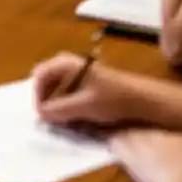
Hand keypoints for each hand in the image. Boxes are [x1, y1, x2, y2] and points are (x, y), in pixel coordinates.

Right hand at [31, 53, 146, 126]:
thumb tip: (40, 114)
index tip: (44, 115)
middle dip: (46, 100)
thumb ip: (60, 110)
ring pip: (55, 87)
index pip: (39, 77)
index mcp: (66, 63)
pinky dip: (65, 103)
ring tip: (63, 119)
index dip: (38, 96)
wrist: (142, 100)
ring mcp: (76, 72)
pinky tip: (74, 115)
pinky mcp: (85, 82)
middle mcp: (68, 63)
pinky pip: (66, 91)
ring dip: (55, 103)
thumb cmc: (113, 99)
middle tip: (51, 118)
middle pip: (46, 81)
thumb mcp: (84, 106)